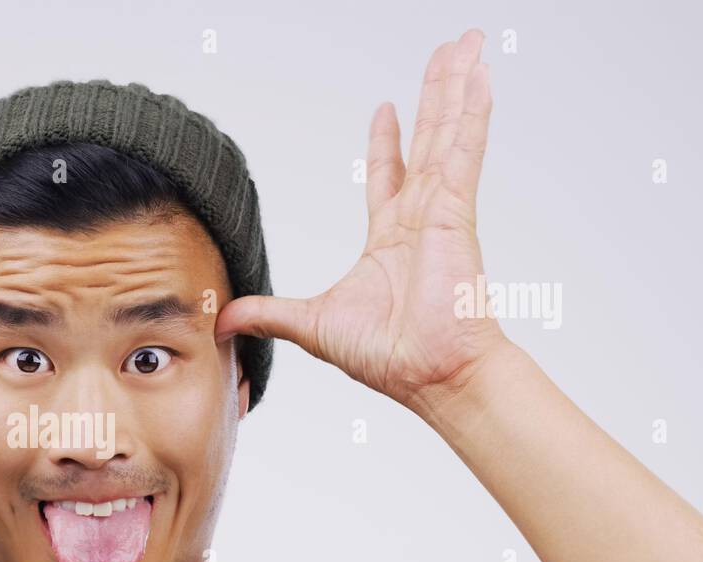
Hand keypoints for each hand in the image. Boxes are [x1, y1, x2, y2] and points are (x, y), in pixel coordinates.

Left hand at [215, 28, 507, 413]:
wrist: (429, 377)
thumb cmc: (388, 358)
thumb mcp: (310, 325)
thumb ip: (267, 314)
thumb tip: (222, 318)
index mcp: (389, 240)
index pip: (388, 177)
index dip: (386, 142)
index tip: (385, 109)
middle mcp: (419, 218)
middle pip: (426, 140)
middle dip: (434, 95)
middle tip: (446, 54)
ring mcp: (441, 212)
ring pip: (448, 133)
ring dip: (456, 87)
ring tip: (467, 44)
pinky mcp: (455, 213)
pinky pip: (463, 152)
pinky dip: (472, 114)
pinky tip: (479, 77)